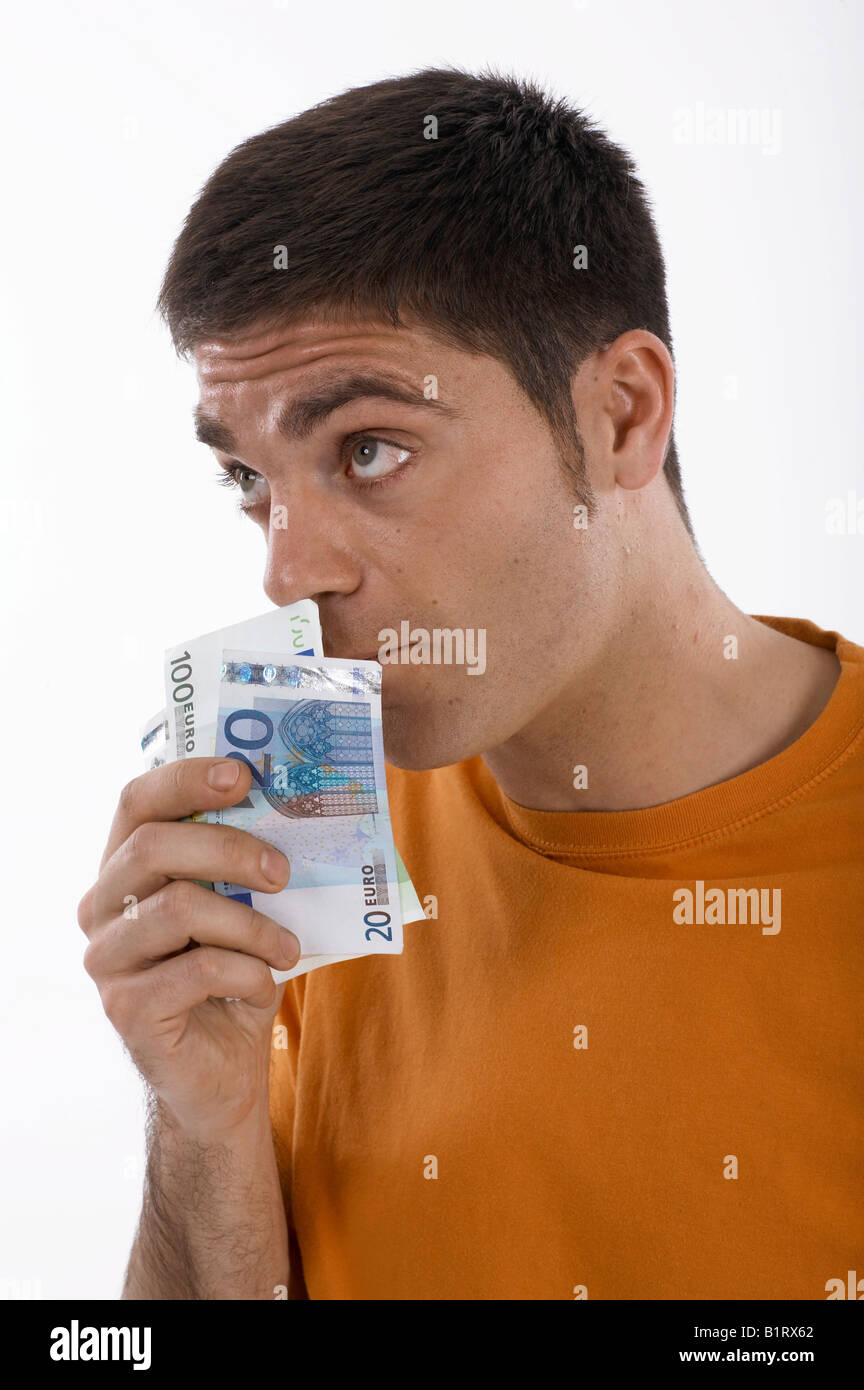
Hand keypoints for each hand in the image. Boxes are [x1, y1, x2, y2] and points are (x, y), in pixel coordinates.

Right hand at [77, 757, 298, 1139]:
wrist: (221, 1072)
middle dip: (230, 849)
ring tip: (286, 947)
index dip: (185, 779)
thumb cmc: (235, 976)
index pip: (137, 801)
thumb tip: (300, 810)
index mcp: (125, 869)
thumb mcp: (244, 910)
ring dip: (251, 925)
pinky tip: (264, 987)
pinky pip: (197, 969)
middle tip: (283, 872)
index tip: (242, 775)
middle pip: (154, 847)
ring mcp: (106, 959)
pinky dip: (247, 974)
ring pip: (180, 908)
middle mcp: (100, 907)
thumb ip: (249, 865)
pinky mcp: (125, 1008)